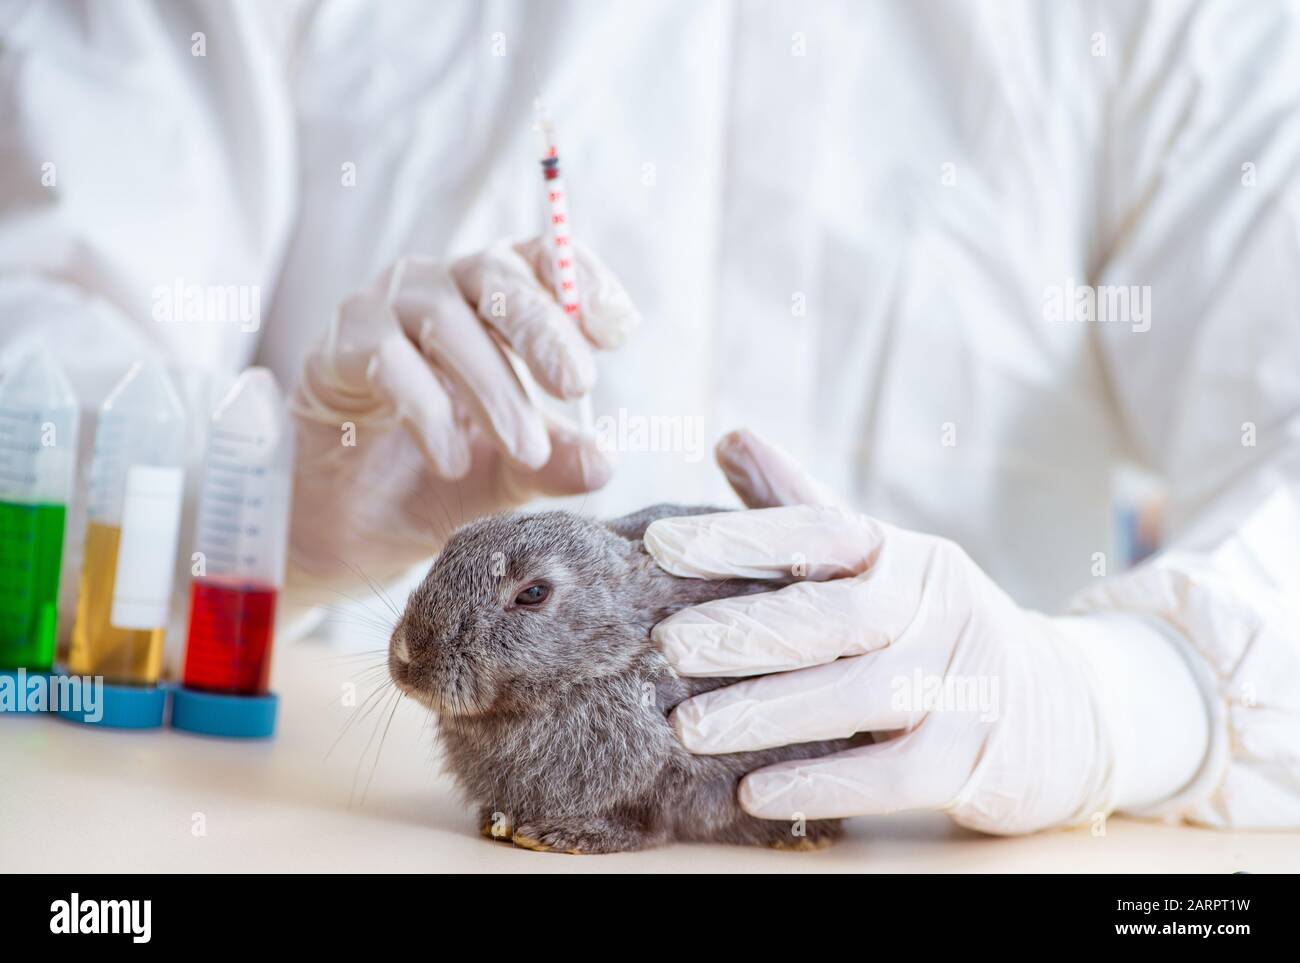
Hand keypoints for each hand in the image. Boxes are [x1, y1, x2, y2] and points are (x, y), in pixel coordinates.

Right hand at [290, 237, 638, 581]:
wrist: (354, 524)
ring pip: (443, 318)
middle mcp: (439, 289)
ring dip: (492, 386)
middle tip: (578, 384)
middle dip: (542, 328)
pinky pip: (384, 358)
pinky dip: (427, 410)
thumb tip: (606, 460)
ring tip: (526, 451)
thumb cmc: (441, 474)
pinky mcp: (337, 349)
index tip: (618, 331)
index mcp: (492, 301)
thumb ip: (558, 461)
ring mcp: (382, 311)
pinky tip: (452, 461)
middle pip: (494, 275)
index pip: (541, 259)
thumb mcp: (514, 473)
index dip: (582, 282)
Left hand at [644, 502, 1121, 834]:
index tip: (659, 545)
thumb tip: (730, 438)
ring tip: (688, 727)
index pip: (818, 531)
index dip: (739, 537)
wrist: (1066, 707)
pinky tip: (753, 792)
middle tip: (665, 645)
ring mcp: (960, 682)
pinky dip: (821, 782)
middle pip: (834, 615)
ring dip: (767, 712)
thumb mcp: (881, 564)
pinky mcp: (972, 758)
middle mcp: (937, 606)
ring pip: (858, 694)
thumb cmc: (934, 627)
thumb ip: (803, 510)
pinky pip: (891, 774)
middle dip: (744, 630)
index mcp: (903, 554)